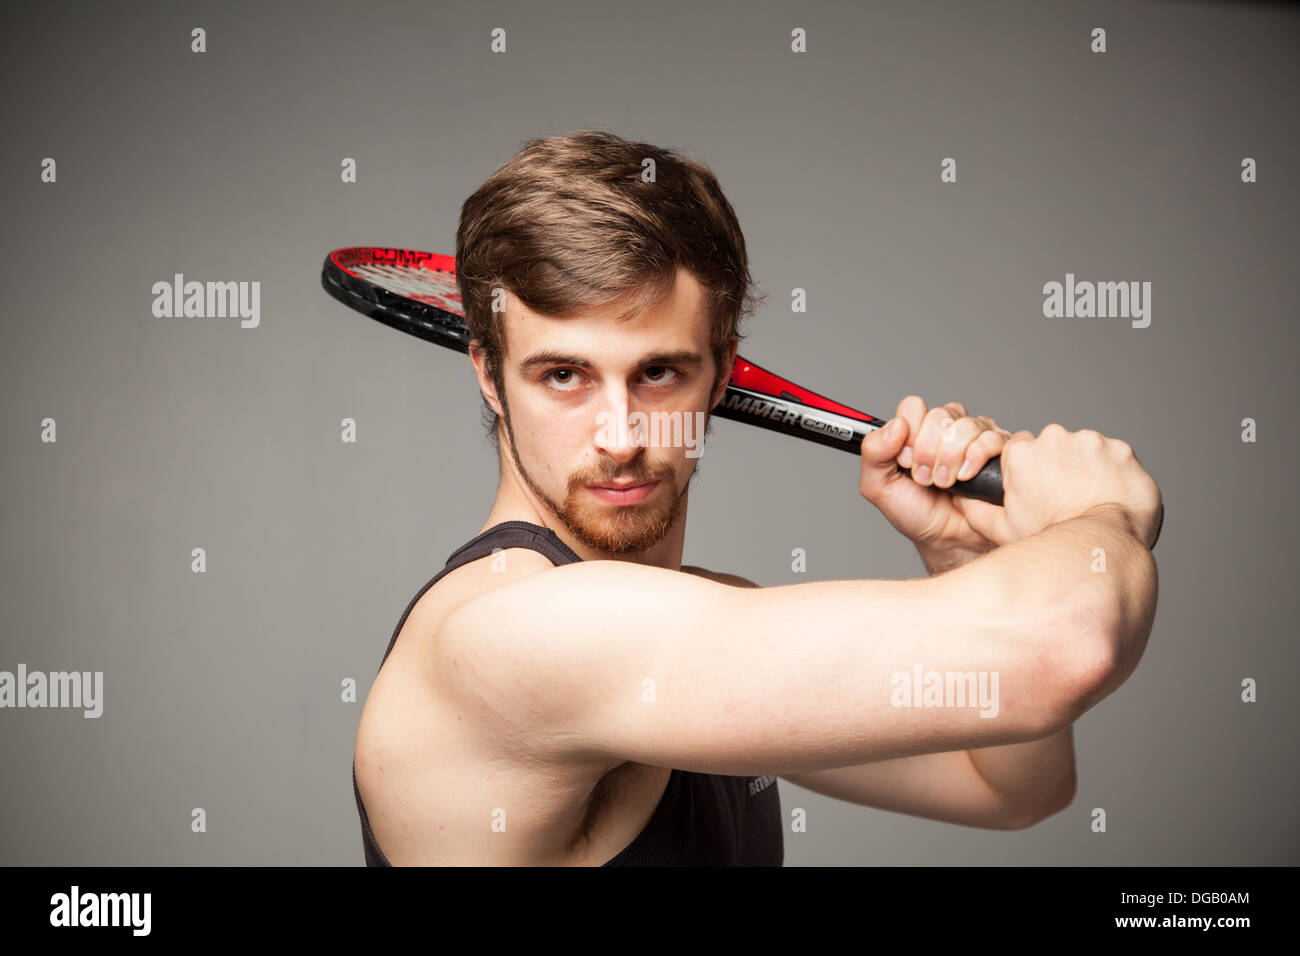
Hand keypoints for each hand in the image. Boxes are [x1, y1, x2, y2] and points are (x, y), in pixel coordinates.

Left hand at [859, 396, 1032, 556]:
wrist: (948, 539)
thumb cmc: (916, 512)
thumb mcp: (879, 487)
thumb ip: (873, 453)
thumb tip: (894, 426)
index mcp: (917, 430)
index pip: (913, 407)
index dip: (909, 434)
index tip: (907, 461)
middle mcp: (946, 428)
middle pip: (940, 414)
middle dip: (929, 452)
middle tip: (926, 478)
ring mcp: (974, 437)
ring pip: (966, 425)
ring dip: (952, 458)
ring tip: (946, 483)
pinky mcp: (999, 449)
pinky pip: (993, 438)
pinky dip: (977, 457)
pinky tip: (967, 477)